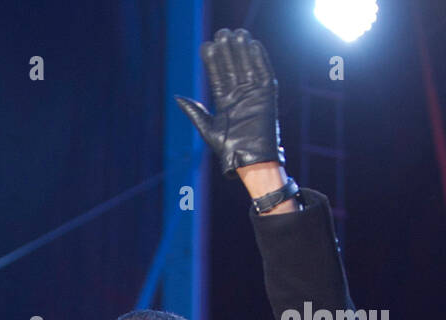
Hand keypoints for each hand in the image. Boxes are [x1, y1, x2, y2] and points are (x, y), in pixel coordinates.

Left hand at [175, 28, 284, 177]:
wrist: (249, 160)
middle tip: (221, 33)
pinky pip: (264, 73)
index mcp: (225, 102)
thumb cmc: (228, 150)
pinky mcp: (268, 96)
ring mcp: (254, 95)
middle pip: (233, 68)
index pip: (218, 77)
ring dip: (242, 50)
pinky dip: (260, 59)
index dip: (212, 62)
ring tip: (237, 33)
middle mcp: (240, 96)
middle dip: (227, 51)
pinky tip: (253, 45)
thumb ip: (194, 111)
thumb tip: (177, 97)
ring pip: (247, 67)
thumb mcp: (207, 129)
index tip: (206, 46)